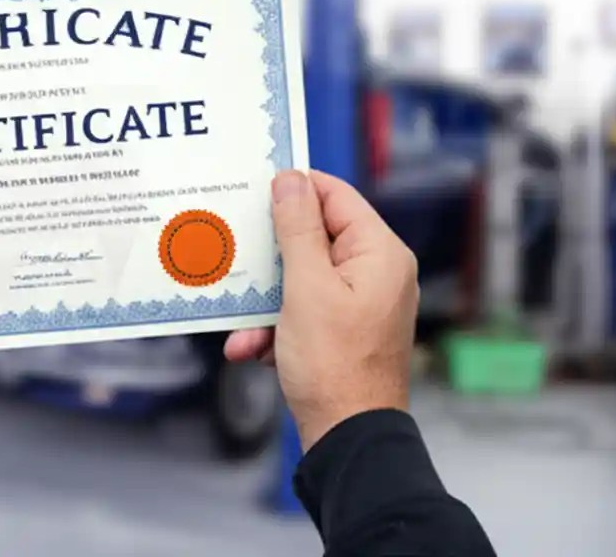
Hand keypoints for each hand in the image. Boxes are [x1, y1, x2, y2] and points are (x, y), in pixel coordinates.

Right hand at [225, 170, 417, 450]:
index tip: (252, 190)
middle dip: (270, 258)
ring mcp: (361, 301)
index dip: (294, 190)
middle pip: (313, 238)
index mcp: (379, 252)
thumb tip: (290, 179)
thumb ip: (297, 229)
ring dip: (265, 301)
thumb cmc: (333, 364)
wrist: (348, 436)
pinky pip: (303, 309)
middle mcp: (376, 271)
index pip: (335, 196)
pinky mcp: (344, 328)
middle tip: (237, 255)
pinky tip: (250, 348)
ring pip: (301, 278)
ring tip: (242, 326)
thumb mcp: (306, 288)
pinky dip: (275, 326)